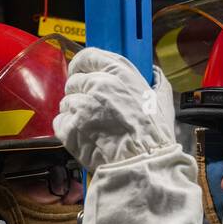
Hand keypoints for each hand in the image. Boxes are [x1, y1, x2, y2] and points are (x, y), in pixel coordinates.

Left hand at [54, 48, 176, 172]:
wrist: (142, 167)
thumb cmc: (154, 139)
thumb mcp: (162, 103)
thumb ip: (156, 83)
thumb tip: (154, 74)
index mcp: (120, 73)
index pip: (88, 56)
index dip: (81, 66)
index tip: (80, 74)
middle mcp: (99, 84)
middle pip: (74, 82)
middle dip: (80, 96)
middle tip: (93, 113)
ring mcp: (83, 105)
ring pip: (66, 103)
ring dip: (74, 116)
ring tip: (92, 130)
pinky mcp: (70, 126)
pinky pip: (60, 123)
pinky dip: (68, 132)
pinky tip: (85, 140)